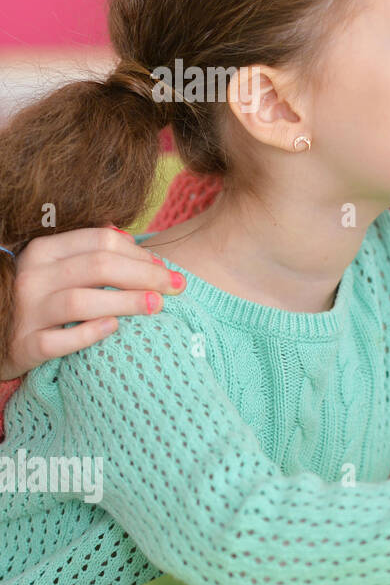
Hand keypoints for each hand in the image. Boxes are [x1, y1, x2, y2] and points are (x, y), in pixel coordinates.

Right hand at [0, 226, 184, 380]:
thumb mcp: (61, 268)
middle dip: (146, 275)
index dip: (141, 254)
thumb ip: (92, 252)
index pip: (101, 242)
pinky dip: (88, 334)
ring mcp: (26, 311)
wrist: (4, 336)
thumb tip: (133, 239)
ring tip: (158, 305)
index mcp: (44, 251)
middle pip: (98, 267)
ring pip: (79, 302)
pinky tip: (114, 328)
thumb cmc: (46, 299)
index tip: (166, 269)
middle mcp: (32, 277)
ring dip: (125, 302)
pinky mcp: (24, 346)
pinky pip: (57, 341)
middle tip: (177, 287)